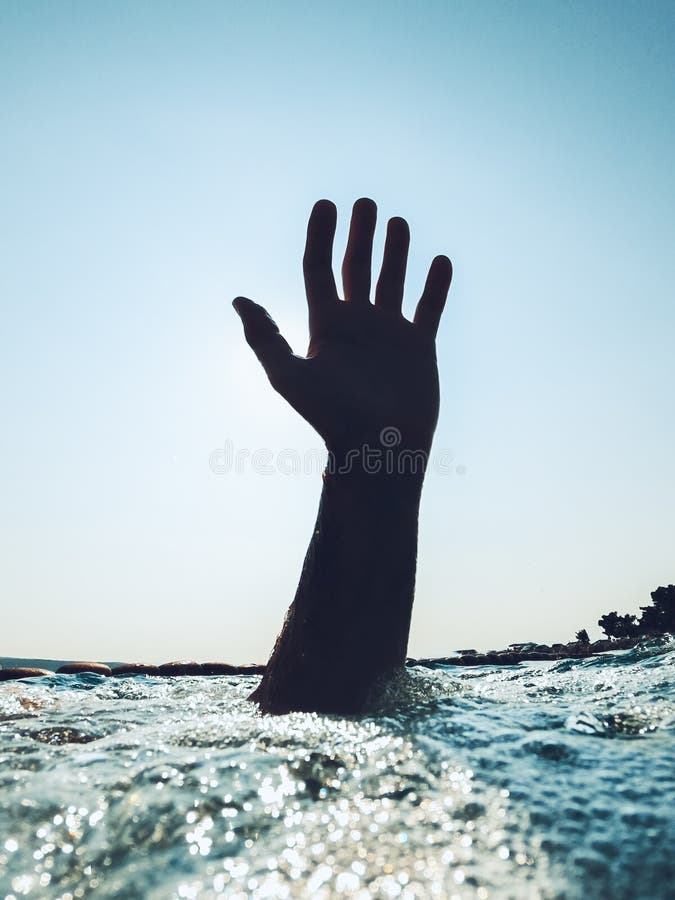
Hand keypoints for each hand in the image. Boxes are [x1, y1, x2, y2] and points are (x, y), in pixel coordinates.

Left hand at [233, 198, 451, 456]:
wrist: (378, 448)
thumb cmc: (331, 417)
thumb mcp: (288, 376)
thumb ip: (265, 337)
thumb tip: (238, 300)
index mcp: (325, 325)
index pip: (319, 268)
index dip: (320, 236)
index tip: (325, 204)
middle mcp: (356, 325)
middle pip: (356, 267)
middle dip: (360, 234)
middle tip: (365, 203)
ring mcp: (389, 334)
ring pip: (392, 281)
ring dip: (395, 251)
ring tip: (397, 221)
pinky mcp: (419, 347)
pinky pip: (430, 308)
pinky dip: (436, 285)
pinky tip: (439, 260)